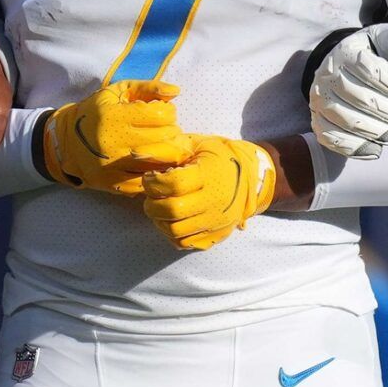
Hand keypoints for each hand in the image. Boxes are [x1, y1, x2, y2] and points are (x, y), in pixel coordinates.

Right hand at [38, 79, 189, 192]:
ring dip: (170, 154)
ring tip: (164, 146)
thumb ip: (148, 87)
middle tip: (166, 131)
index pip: (161, 115)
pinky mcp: (113, 184)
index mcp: (113, 116)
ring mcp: (112, 166)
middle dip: (172, 133)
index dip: (168, 112)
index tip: (162, 114)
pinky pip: (149, 180)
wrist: (66, 142)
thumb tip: (176, 91)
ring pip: (161, 162)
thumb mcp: (118, 92)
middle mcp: (111, 142)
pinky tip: (155, 163)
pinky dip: (158, 172)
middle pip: (165, 139)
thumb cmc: (97, 113)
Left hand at [136, 134, 279, 250]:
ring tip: (162, 208)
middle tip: (154, 195)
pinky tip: (174, 220)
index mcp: (209, 175)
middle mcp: (216, 200)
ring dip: (160, 220)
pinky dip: (172, 234)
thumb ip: (165, 148)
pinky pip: (185, 243)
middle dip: (152, 203)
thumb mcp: (194, 144)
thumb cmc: (216, 157)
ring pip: (175, 230)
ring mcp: (218, 220)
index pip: (172, 184)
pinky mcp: (217, 234)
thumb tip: (136, 154)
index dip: (153, 182)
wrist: (251, 176)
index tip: (152, 177)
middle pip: (171, 210)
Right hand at [306, 21, 387, 161]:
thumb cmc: (381, 56)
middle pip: (357, 97)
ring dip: (376, 132)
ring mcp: (319, 99)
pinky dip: (353, 147)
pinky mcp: (318, 120)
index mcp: (346, 51)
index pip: (368, 68)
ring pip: (344, 119)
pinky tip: (376, 150)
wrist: (356, 70)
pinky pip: (330, 138)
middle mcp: (327, 75)